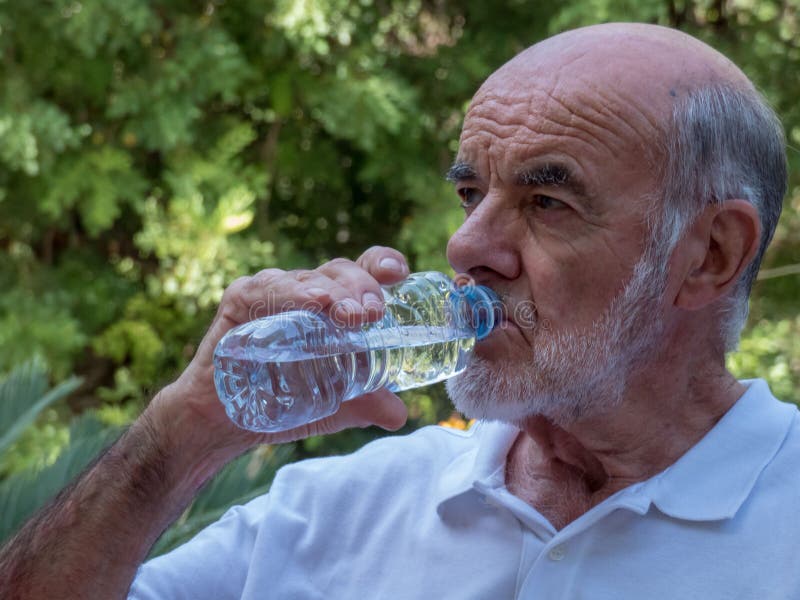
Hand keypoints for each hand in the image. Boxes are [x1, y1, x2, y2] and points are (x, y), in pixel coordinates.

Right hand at [147, 246, 411, 458]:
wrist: (224, 423)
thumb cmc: (280, 404)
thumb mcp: (334, 405)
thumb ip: (367, 403)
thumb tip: (400, 414)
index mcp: (332, 305)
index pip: (362, 271)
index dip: (383, 264)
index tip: (398, 273)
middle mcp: (304, 291)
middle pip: (341, 271)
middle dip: (362, 286)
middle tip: (374, 312)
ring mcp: (272, 291)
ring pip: (309, 278)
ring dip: (334, 293)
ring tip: (352, 315)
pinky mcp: (241, 299)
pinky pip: (268, 290)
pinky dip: (293, 294)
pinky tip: (312, 304)